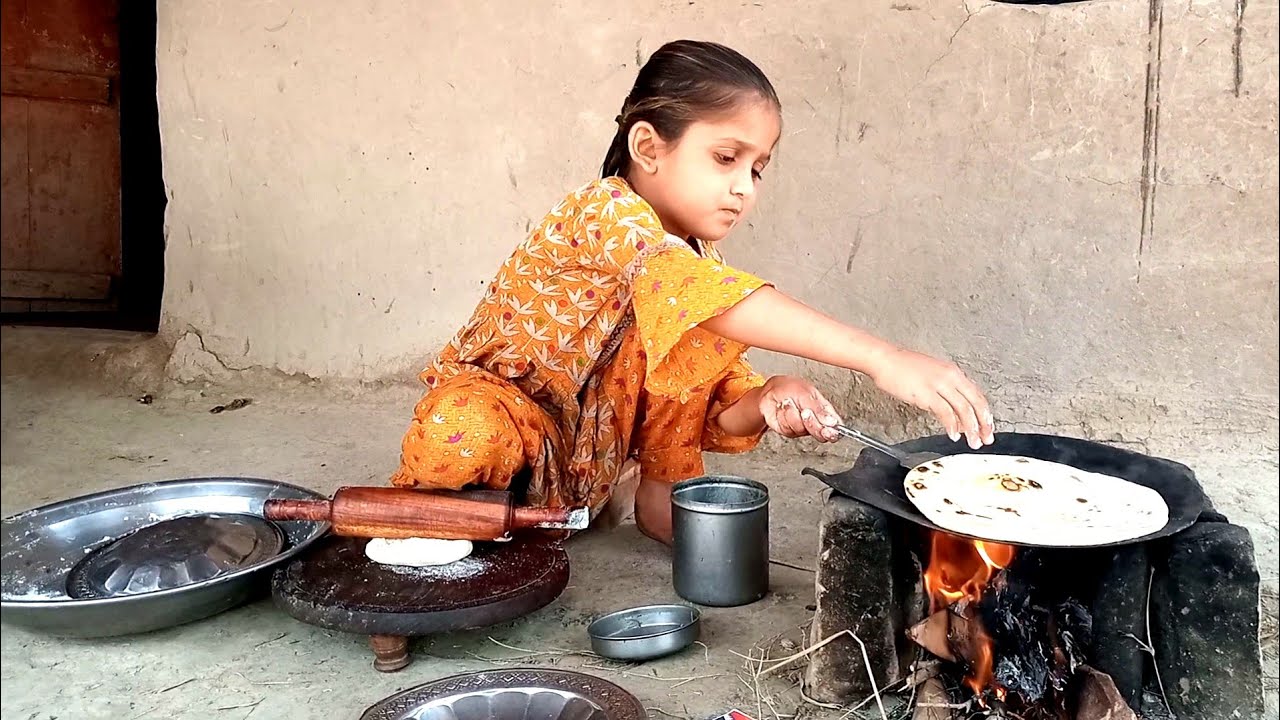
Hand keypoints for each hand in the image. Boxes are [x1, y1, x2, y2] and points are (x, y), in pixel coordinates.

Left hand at [757, 376, 841, 441]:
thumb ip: (819, 409)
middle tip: (805, 412)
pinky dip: (784, 417)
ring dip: (793, 414)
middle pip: (820, 434)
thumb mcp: (806, 393)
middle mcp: (814, 421)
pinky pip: (788, 429)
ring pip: (801, 429)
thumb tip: (832, 421)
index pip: (835, 425)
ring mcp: (801, 427)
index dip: (834, 431)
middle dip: (812, 423)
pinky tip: (783, 409)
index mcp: (824, 410)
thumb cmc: (790, 388)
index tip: (829, 429)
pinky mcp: (788, 431)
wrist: (769, 391)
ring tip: (790, 403)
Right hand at [865, 348, 993, 448]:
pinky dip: (952, 426)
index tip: (988, 426)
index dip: (985, 413)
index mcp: (953, 372)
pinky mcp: (927, 394)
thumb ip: (945, 392)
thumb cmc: (903, 367)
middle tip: (987, 438)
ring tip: (972, 441)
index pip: (977, 395)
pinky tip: (953, 435)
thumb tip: (955, 412)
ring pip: (963, 409)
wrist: (885, 360)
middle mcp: (950, 377)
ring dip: (970, 429)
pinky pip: (945, 413)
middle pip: (975, 403)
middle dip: (983, 423)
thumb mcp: (932, 376)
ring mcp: (939, 385)